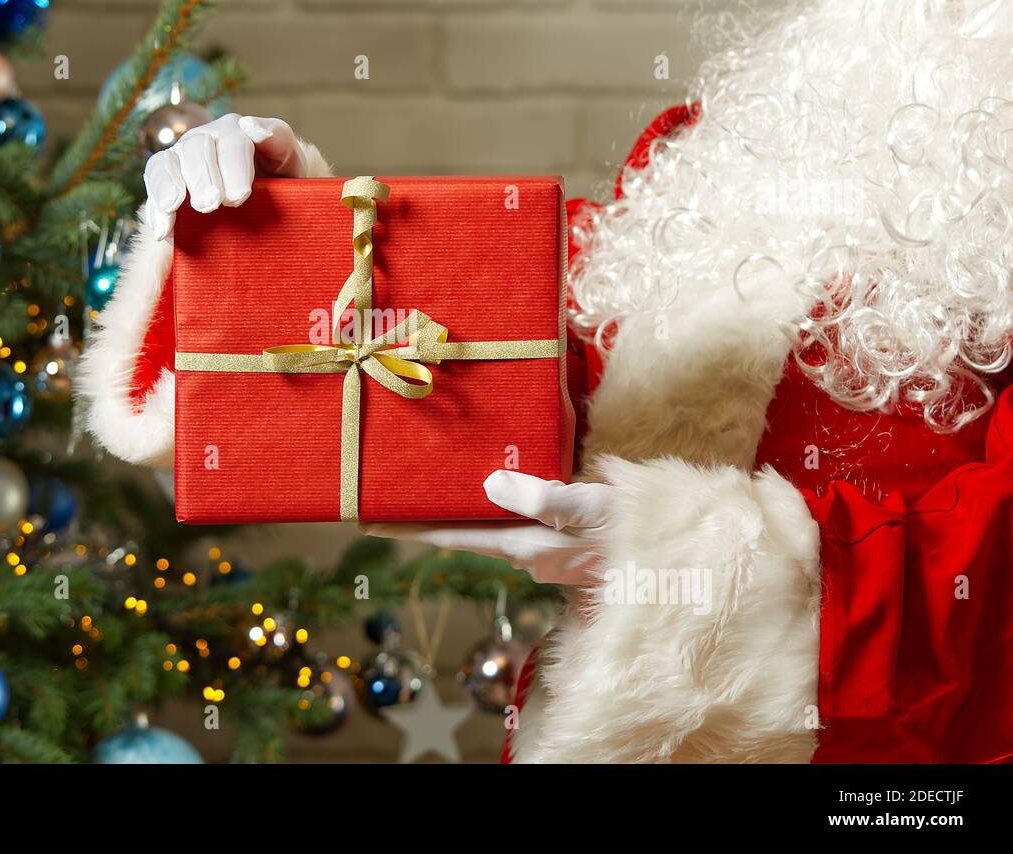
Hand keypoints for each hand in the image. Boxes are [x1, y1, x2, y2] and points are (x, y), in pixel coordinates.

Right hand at [143, 112, 308, 239]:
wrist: (263, 204)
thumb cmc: (278, 180)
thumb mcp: (288, 162)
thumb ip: (279, 140)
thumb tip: (251, 126)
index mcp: (237, 132)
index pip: (233, 142)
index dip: (235, 168)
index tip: (240, 196)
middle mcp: (205, 139)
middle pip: (197, 149)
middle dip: (203, 177)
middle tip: (211, 204)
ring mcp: (181, 158)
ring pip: (166, 162)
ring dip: (169, 185)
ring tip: (174, 206)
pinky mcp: (165, 180)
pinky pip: (153, 186)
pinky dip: (155, 208)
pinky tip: (162, 229)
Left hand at [364, 470, 613, 585]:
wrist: (680, 561)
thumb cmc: (638, 532)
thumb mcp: (592, 509)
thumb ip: (543, 498)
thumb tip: (489, 487)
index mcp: (524, 545)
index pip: (451, 537)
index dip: (408, 529)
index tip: (365, 521)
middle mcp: (526, 552)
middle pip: (461, 532)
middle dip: (424, 515)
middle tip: (385, 492)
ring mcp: (544, 552)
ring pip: (486, 527)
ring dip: (456, 509)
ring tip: (425, 484)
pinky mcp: (562, 544)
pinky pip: (514, 523)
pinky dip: (492, 506)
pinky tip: (488, 487)